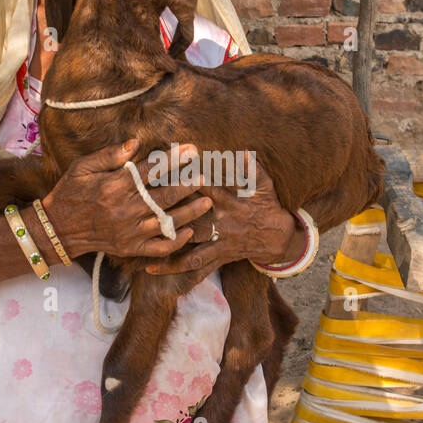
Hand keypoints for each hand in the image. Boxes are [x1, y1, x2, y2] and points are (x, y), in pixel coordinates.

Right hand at [40, 138, 214, 259]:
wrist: (58, 228)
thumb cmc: (71, 193)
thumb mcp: (83, 167)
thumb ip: (110, 155)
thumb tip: (136, 142)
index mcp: (116, 187)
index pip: (151, 170)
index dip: (174, 159)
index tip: (192, 149)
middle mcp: (126, 209)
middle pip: (165, 197)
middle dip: (188, 185)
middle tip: (204, 177)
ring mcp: (130, 232)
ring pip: (167, 223)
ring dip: (189, 213)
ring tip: (207, 203)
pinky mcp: (130, 248)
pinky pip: (158, 248)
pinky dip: (175, 242)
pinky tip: (188, 232)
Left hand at [142, 151, 298, 276]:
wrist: (278, 239)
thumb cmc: (268, 207)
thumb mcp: (265, 186)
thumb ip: (253, 169)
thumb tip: (242, 152)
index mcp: (232, 205)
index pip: (209, 191)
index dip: (192, 182)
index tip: (171, 174)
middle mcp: (223, 226)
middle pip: (194, 222)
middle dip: (172, 218)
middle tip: (147, 212)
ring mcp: (220, 245)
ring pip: (192, 251)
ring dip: (168, 251)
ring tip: (144, 250)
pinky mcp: (218, 258)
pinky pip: (196, 268)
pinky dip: (176, 271)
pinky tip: (153, 270)